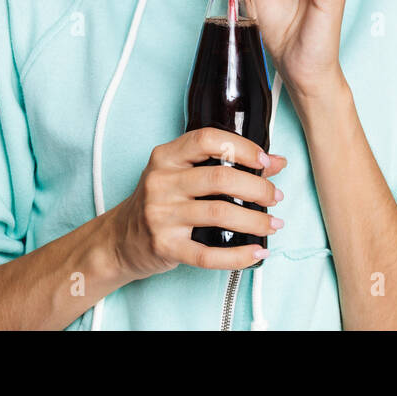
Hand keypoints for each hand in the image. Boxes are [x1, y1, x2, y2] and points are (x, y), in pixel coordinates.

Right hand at [110, 127, 287, 279]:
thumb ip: (222, 163)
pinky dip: (239, 255)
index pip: (207, 140)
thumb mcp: (180, 173)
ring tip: (273, 224)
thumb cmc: (160, 201)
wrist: (120, 238)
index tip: (265, 161)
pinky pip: (209, 254)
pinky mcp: (166, 246)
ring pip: (220, 214)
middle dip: (257, 188)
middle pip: (220, 178)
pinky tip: (257, 251)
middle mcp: (161, 183)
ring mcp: (162, 215)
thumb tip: (276, 162)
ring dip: (255, 221)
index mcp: (166, 157)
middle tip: (275, 197)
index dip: (242, 147)